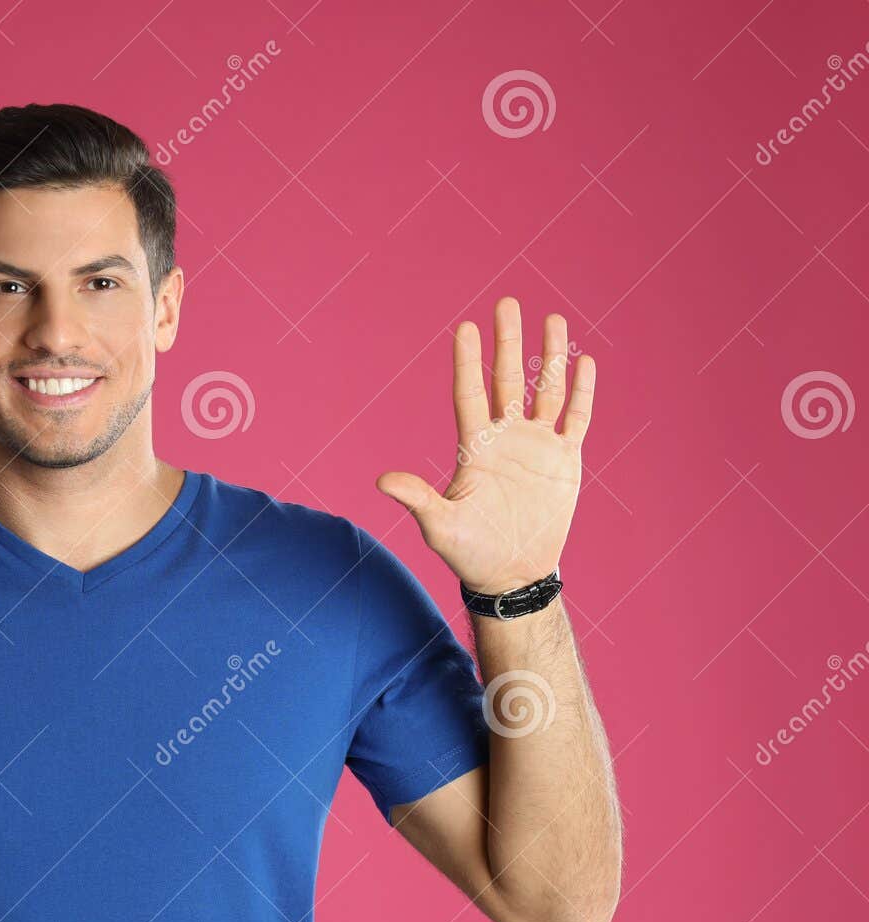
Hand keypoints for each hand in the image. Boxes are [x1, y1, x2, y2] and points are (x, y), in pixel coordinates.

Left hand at [376, 297, 594, 593]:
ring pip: (546, 390)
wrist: (510, 574)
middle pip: (508, 379)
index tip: (466, 327)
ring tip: (552, 319)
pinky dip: (581, 393)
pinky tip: (584, 363)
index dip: (469, 361)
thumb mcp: (439, 525)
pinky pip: (575, 418)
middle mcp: (505, 438)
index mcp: (475, 447)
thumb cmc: (469, 552)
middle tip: (508, 303)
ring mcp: (537, 446)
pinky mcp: (564, 461)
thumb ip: (417, 498)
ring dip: (550, 356)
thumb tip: (381, 481)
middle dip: (509, 342)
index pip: (470, 393)